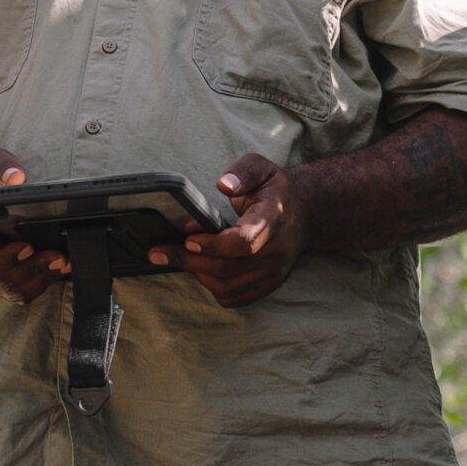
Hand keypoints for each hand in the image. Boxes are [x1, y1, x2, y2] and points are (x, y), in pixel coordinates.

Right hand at [0, 149, 67, 303]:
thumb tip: (16, 176)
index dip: (3, 258)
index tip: (27, 246)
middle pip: (1, 279)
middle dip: (31, 271)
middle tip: (57, 257)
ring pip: (14, 289)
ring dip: (40, 280)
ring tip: (63, 262)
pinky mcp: (11, 272)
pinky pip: (25, 288)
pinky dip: (43, 282)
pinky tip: (62, 267)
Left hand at [156, 154, 310, 307]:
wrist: (305, 213)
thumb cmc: (275, 189)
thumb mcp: (261, 167)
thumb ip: (242, 172)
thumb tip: (224, 185)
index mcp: (273, 218)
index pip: (244, 242)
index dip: (212, 245)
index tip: (187, 237)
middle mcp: (276, 250)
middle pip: (228, 268)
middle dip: (190, 261)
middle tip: (161, 251)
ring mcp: (273, 272)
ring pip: (227, 287)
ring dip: (198, 275)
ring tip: (181, 258)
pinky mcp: (268, 285)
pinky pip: (234, 298)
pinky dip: (212, 288)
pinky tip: (201, 270)